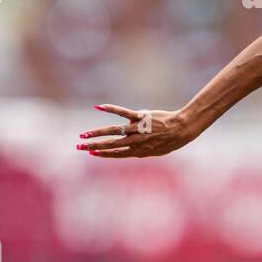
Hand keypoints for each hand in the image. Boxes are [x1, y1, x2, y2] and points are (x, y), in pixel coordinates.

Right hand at [78, 105, 202, 157]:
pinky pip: (123, 112)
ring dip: (96, 133)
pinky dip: (110, 109)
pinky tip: (99, 107)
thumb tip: (134, 150)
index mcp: (138, 151)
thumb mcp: (156, 151)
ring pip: (112, 131)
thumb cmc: (171, 140)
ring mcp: (136, 129)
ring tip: (84, 134)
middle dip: (93, 146)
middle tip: (79, 146)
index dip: (102, 154)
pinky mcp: (140, 117)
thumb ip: (142, 150)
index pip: (116, 154)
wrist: (181, 129)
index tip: (91, 154)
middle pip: (109, 144)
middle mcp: (134, 141)